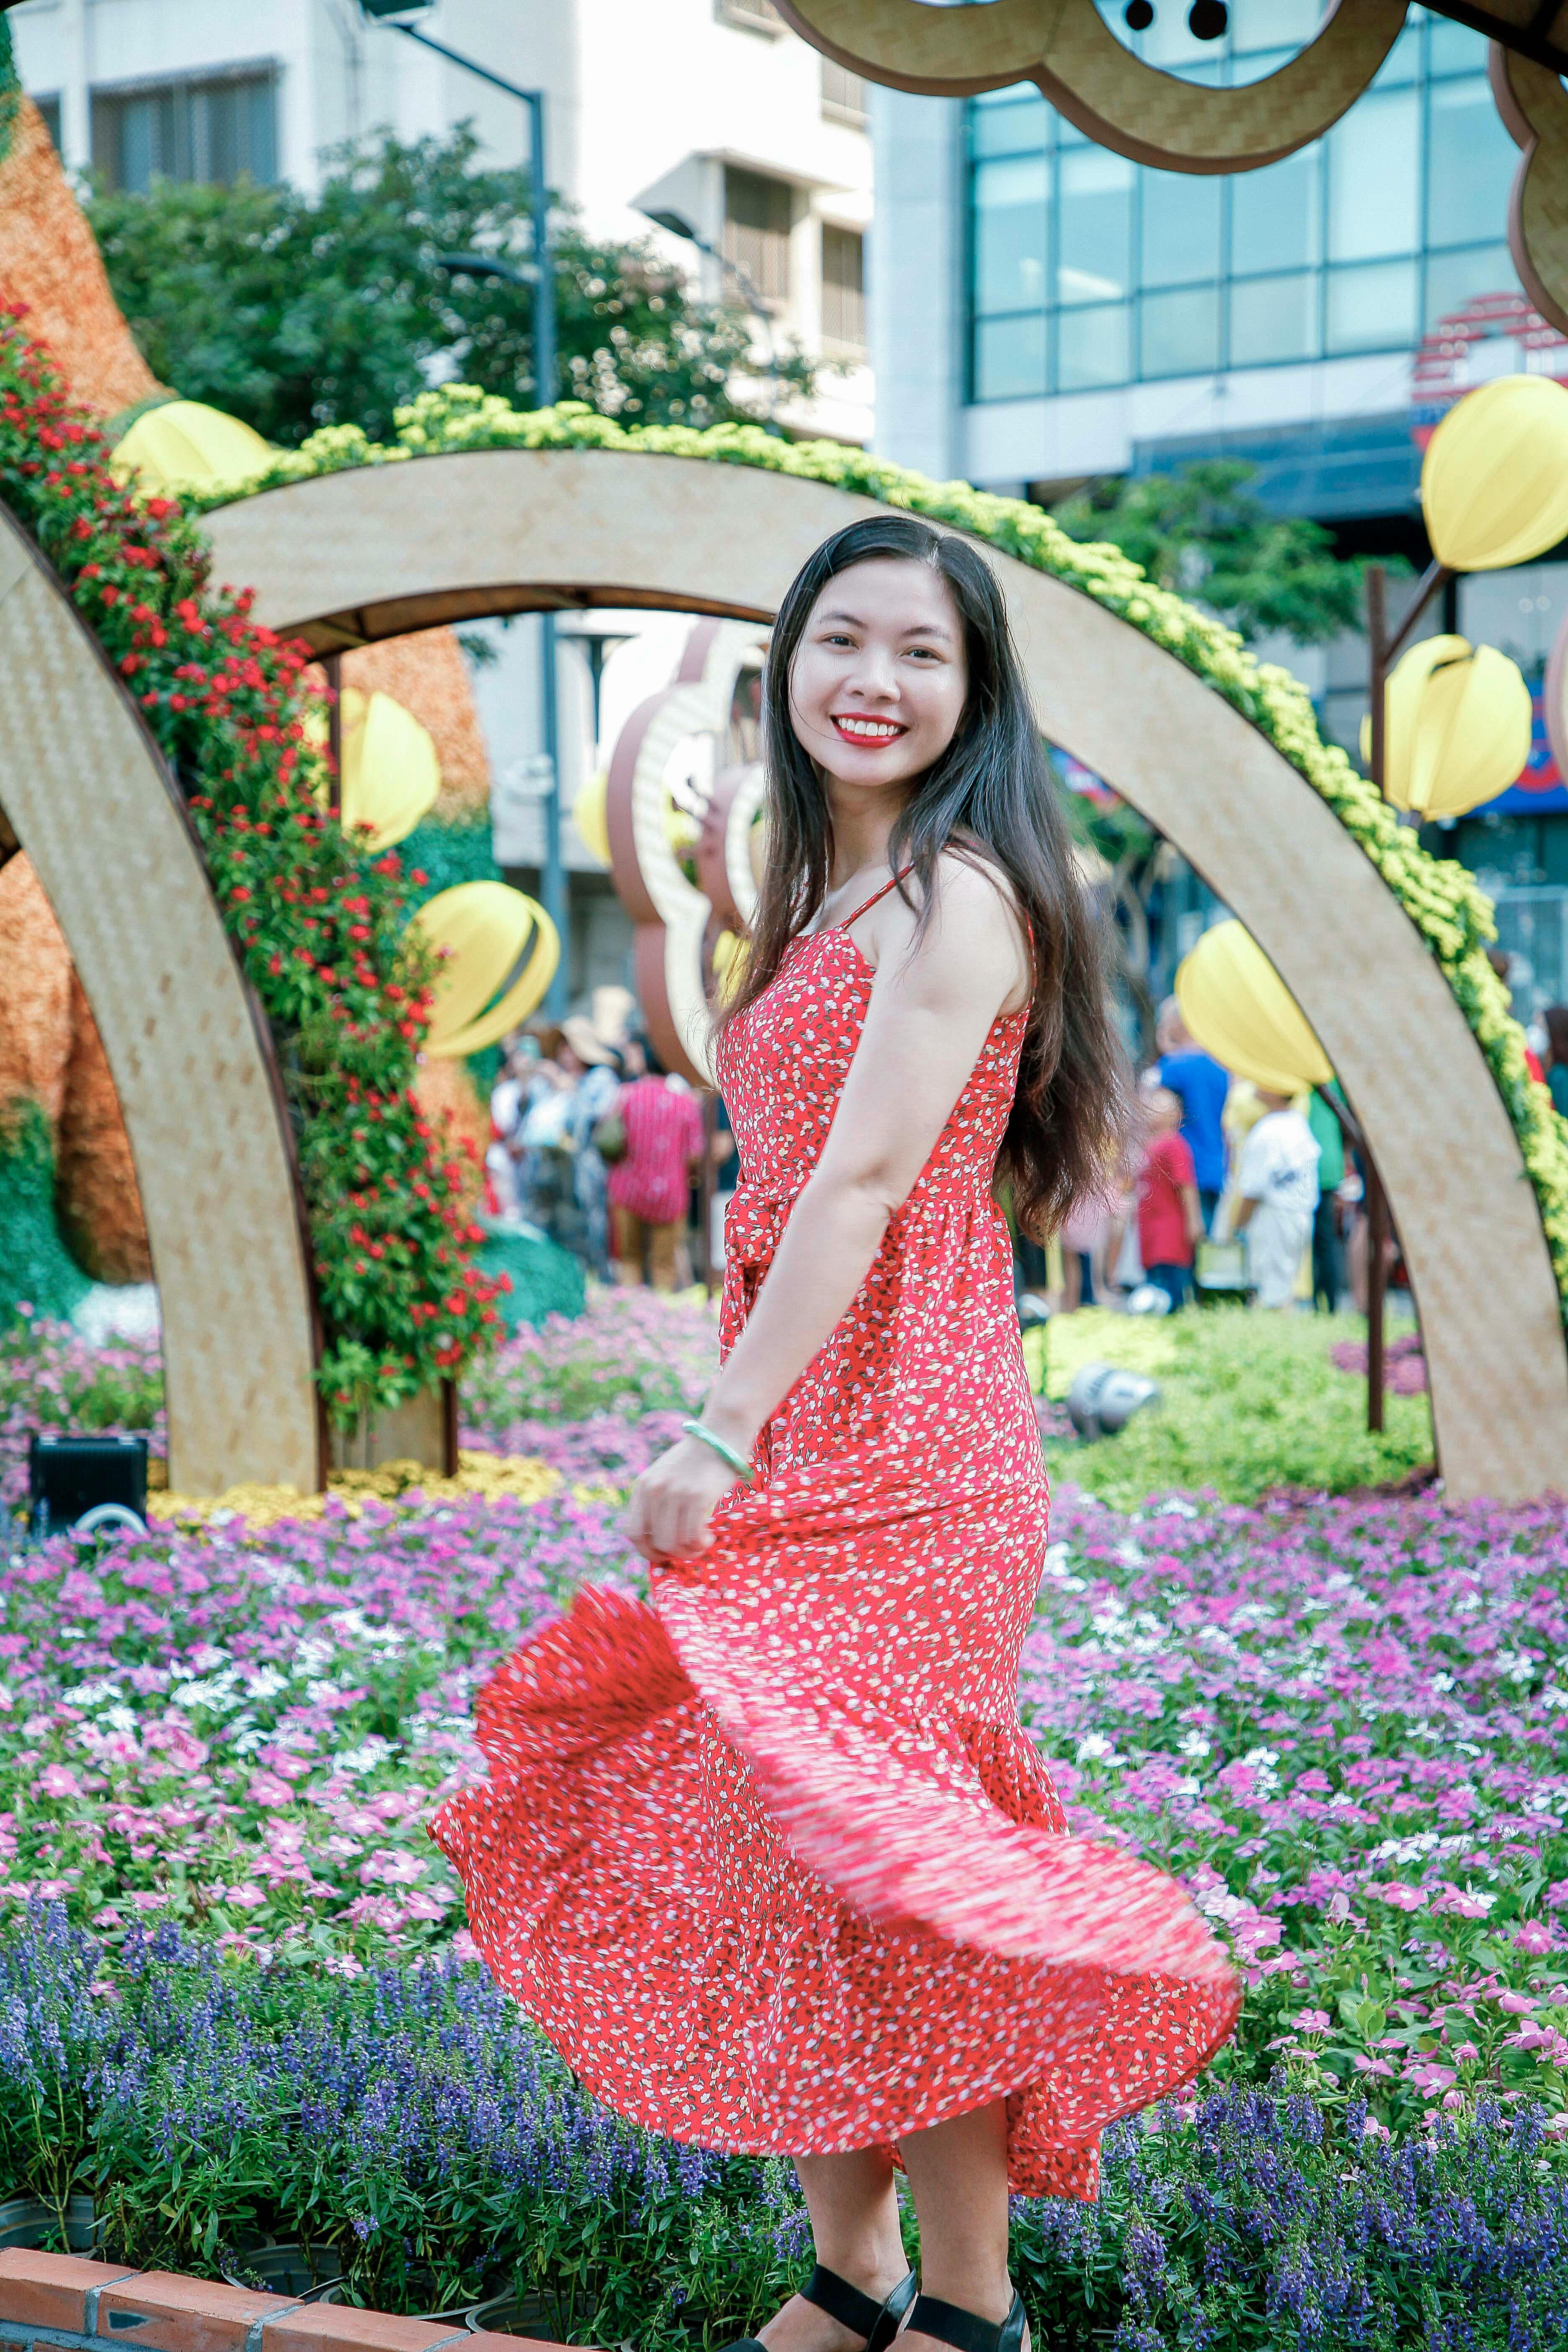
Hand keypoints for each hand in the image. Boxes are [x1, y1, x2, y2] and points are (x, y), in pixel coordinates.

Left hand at [622, 1434, 744, 1560]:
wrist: (721, 1434)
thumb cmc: (697, 1459)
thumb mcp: (666, 1475)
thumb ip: (658, 1501)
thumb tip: (660, 1540)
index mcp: (643, 1486)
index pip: (632, 1532)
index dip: (646, 1551)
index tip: (664, 1555)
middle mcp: (654, 1490)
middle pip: (654, 1542)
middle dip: (673, 1554)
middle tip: (689, 1549)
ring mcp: (674, 1493)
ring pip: (673, 1544)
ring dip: (689, 1552)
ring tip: (702, 1543)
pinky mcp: (696, 1496)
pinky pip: (692, 1536)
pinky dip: (701, 1544)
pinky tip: (709, 1536)